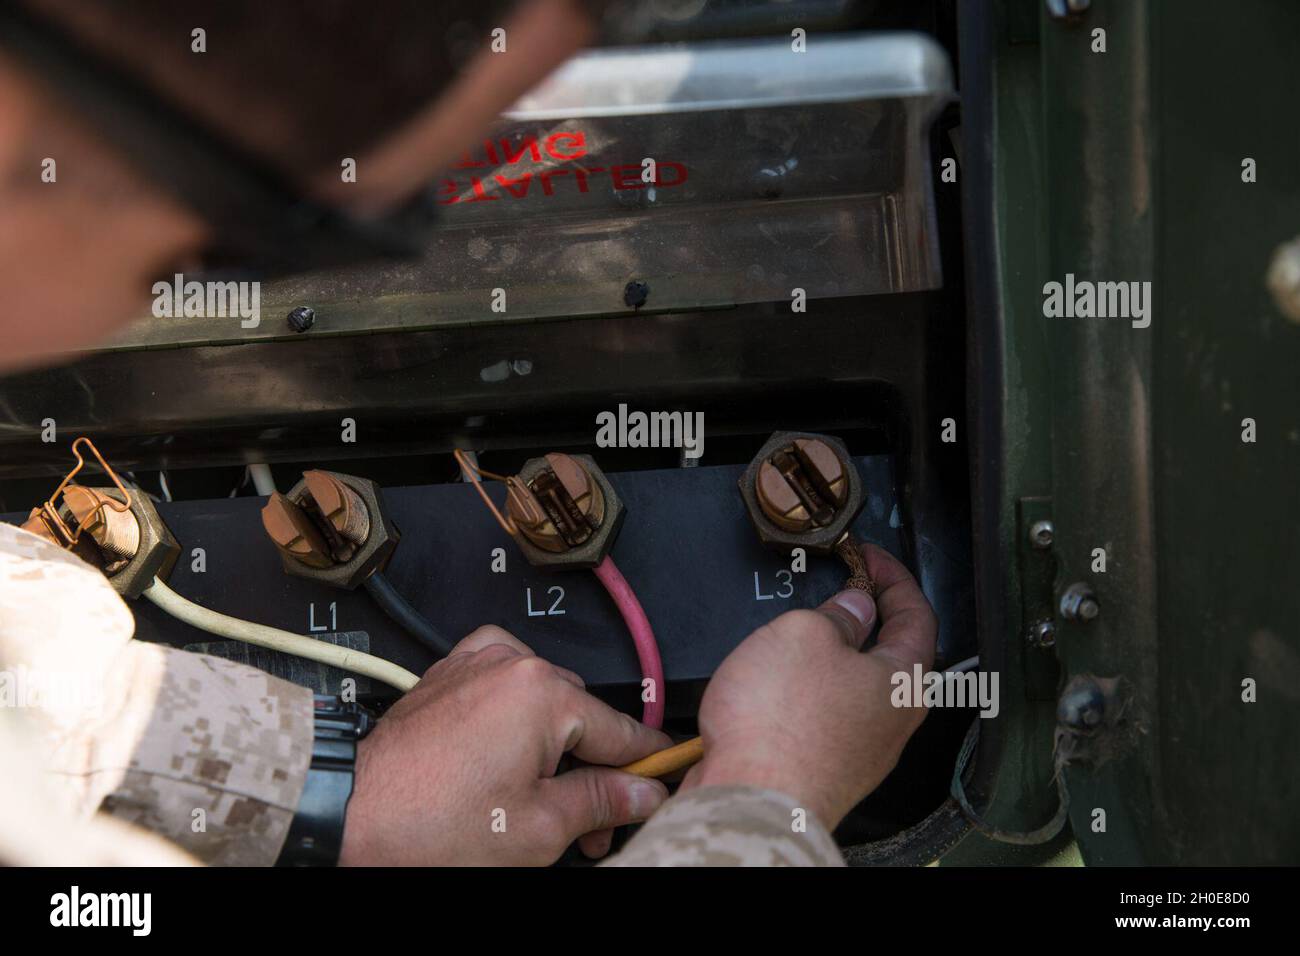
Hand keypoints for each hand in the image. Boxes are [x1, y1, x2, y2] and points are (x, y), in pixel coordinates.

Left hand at [339, 626, 671, 864]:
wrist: (348, 819)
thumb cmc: (427, 826)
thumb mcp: (538, 829)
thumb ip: (602, 802)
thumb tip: (641, 792)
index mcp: (542, 693)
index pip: (622, 731)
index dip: (649, 765)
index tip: (667, 778)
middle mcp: (510, 664)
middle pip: (582, 719)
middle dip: (592, 771)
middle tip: (590, 826)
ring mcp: (475, 663)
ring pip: (545, 703)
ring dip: (554, 748)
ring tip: (541, 802)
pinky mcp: (448, 674)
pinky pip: (504, 687)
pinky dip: (517, 720)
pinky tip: (508, 761)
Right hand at [682, 543, 937, 829]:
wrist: (750, 800)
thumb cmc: (781, 723)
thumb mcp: (805, 634)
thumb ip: (836, 615)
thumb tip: (855, 609)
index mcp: (904, 681)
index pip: (918, 614)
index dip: (893, 577)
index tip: (868, 558)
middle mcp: (893, 721)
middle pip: (893, 654)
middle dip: (867, 617)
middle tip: (841, 590)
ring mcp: (862, 751)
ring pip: (858, 688)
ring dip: (835, 656)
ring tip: (802, 635)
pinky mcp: (827, 769)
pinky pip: (829, 717)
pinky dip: (812, 691)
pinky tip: (780, 685)